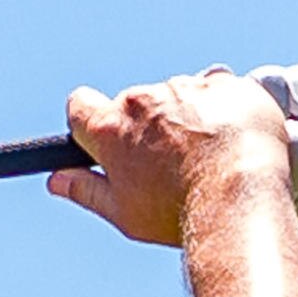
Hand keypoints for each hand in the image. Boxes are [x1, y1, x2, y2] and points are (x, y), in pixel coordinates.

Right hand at [55, 70, 297, 248]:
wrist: (240, 196)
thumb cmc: (177, 210)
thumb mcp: (124, 212)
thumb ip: (87, 190)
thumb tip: (57, 180)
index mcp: (110, 128)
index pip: (80, 105)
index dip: (89, 122)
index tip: (103, 138)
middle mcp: (144, 99)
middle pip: (134, 104)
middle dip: (146, 126)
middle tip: (167, 162)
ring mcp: (187, 87)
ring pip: (179, 96)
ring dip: (187, 117)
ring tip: (207, 156)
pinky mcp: (226, 83)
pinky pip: (219, 90)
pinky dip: (223, 110)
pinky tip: (231, 141)